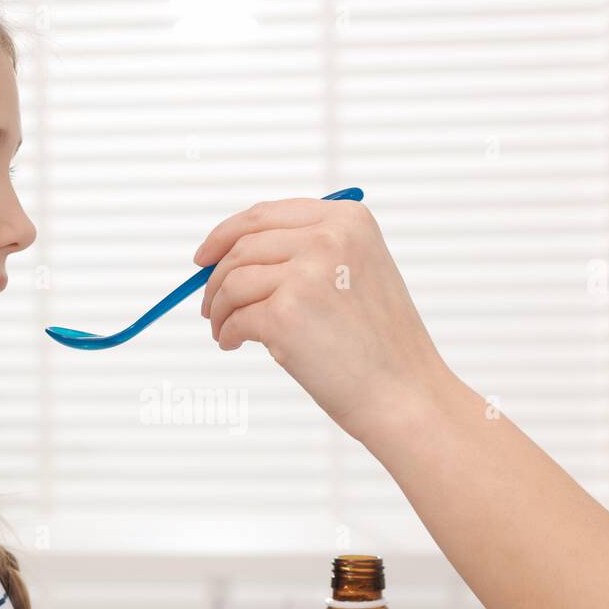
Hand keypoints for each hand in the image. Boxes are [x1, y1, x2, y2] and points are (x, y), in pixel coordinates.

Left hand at [194, 196, 445, 442]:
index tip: (204, 256)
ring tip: (223, 330)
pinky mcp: (286, 314)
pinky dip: (227, 332)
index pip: (265, 215)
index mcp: (348, 220)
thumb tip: (232, 254)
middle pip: (242, 246)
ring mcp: (307, 274)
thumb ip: (308, 252)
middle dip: (216, 277)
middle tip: (209, 306)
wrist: (404, 394)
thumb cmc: (379, 344)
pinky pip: (236, 318)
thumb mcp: (358, 273)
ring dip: (218, 309)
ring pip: (233, 282)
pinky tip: (233, 344)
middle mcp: (328, 238)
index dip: (225, 234)